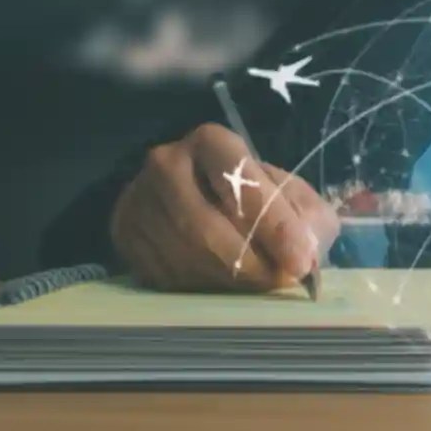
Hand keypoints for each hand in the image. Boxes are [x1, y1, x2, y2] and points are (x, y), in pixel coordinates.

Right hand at [110, 123, 339, 291]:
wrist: (203, 198)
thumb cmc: (257, 198)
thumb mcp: (294, 197)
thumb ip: (307, 218)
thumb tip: (303, 252)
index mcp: (213, 143)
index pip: (242, 185)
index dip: (274, 227)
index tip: (299, 262)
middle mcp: (166, 163)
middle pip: (206, 228)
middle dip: (250, 265)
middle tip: (278, 283)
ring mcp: (137, 198)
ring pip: (182, 255)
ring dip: (226, 281)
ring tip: (255, 285)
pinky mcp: (123, 232)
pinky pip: (161, 273)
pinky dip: (198, 287)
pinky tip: (220, 284)